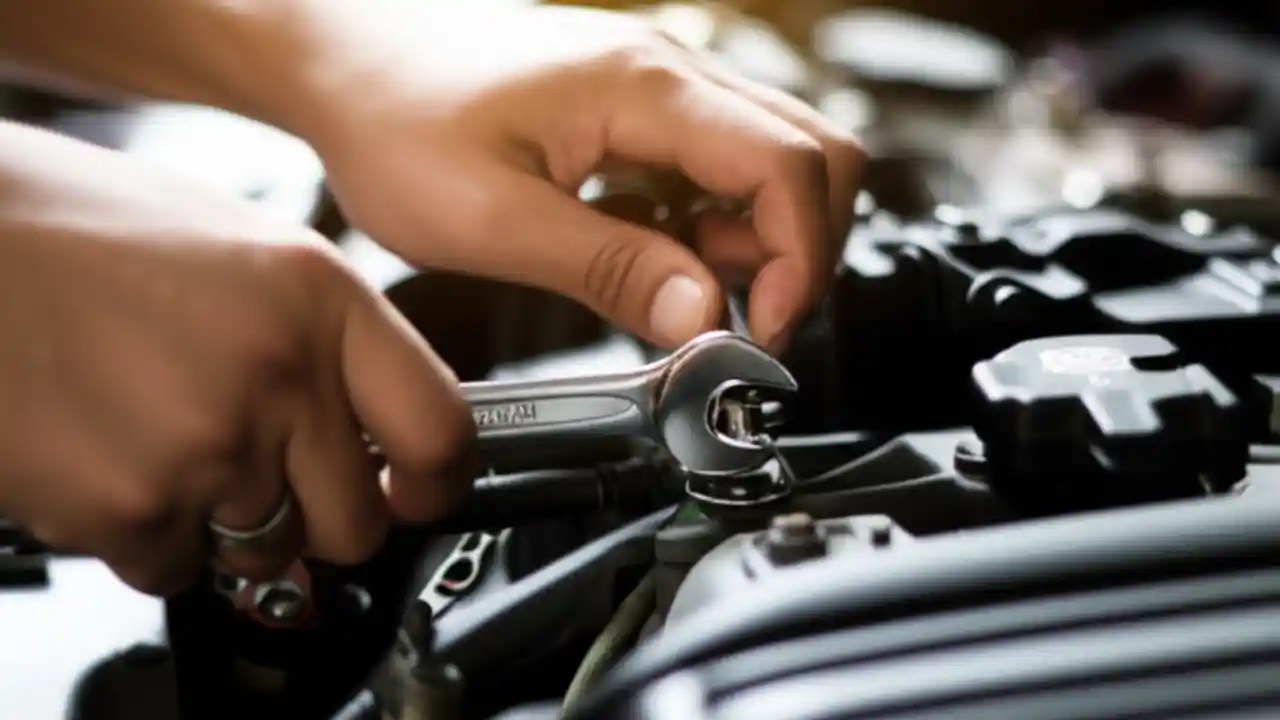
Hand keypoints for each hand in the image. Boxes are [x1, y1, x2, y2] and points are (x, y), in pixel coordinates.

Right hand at [0, 121, 473, 594]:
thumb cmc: (84, 233)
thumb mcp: (248, 254)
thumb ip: (327, 339)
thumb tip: (378, 419)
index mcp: (321, 300)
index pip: (441, 428)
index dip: (442, 482)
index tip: (422, 495)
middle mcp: (278, 375)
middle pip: (356, 524)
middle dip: (318, 514)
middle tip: (268, 472)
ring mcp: (207, 448)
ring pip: (266, 555)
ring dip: (227, 523)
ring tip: (167, 439)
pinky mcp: (131, 507)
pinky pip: (175, 568)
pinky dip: (150, 534)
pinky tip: (115, 457)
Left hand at [280, 3, 862, 351]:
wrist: (343, 57)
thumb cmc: (393, 116)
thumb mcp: (491, 219)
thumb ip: (607, 269)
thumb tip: (701, 318)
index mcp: (644, 89)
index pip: (788, 167)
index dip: (797, 263)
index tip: (757, 332)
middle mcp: (669, 73)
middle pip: (813, 154)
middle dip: (796, 252)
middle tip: (738, 321)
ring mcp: (659, 86)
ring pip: (774, 160)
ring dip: (755, 240)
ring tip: (679, 289)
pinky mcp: (639, 107)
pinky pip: (718, 166)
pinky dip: (713, 225)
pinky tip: (654, 254)